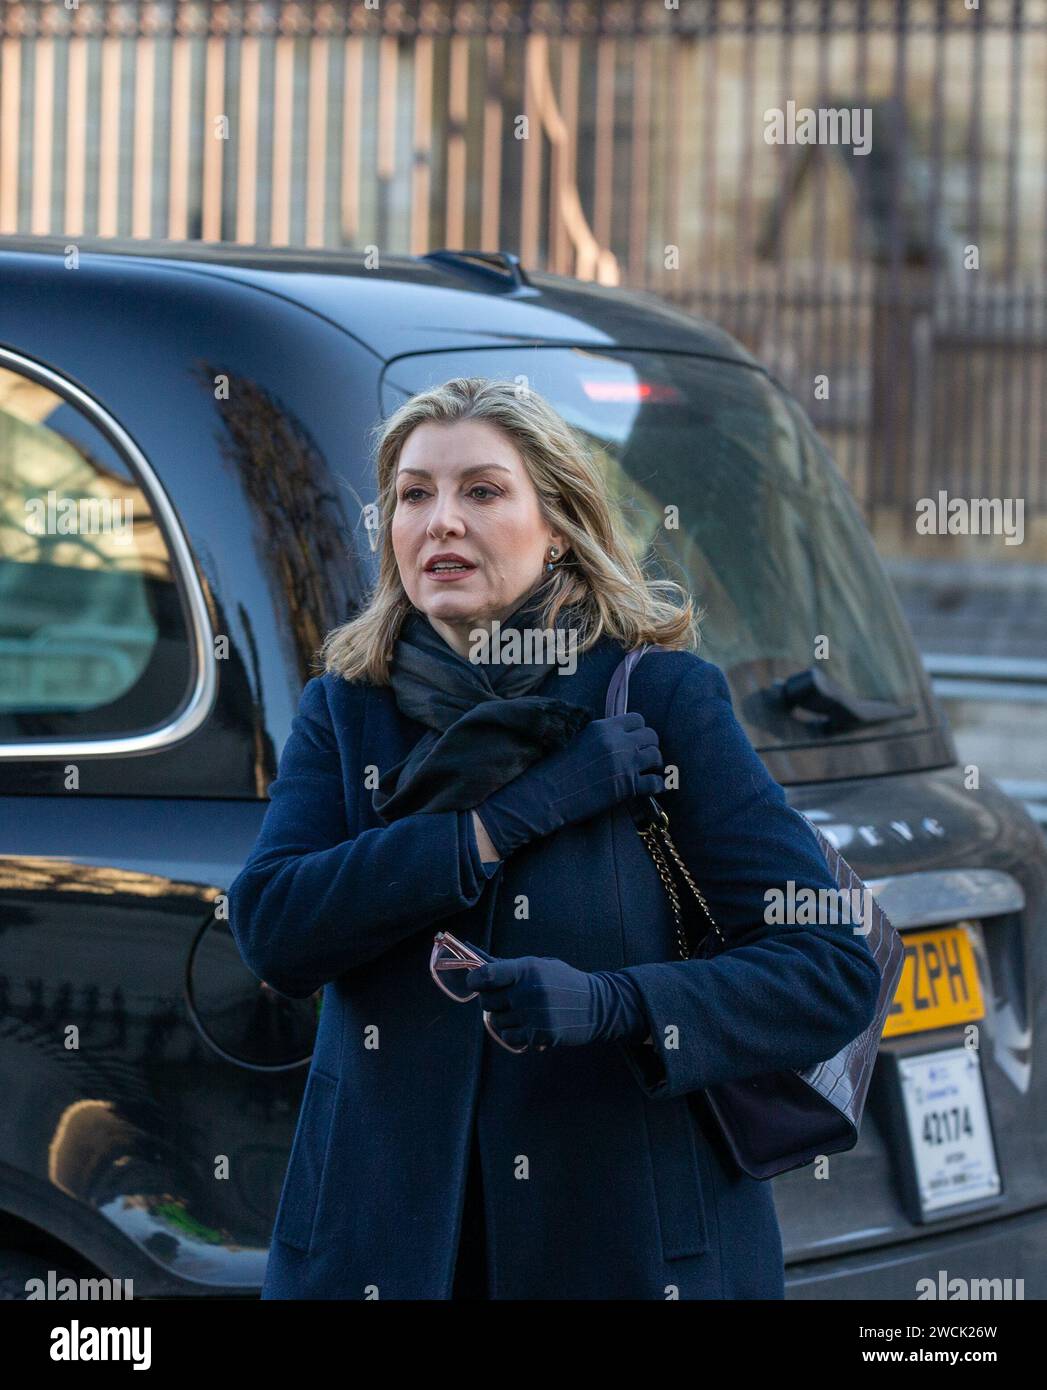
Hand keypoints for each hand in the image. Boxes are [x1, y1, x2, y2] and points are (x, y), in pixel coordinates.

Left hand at [464, 954, 649, 1049]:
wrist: (598, 1005)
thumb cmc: (565, 982)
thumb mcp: (541, 966)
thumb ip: (511, 968)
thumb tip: (478, 964)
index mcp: (527, 969)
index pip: (486, 975)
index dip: (475, 980)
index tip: (475, 983)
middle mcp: (528, 991)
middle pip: (487, 1001)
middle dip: (492, 1001)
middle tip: (507, 1000)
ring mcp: (534, 1015)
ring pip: (496, 1022)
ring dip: (505, 1019)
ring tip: (525, 1013)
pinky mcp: (540, 1035)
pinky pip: (510, 1038)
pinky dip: (515, 1035)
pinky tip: (529, 1026)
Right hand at [475, 713, 664, 858]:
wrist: (545, 794)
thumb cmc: (554, 769)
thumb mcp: (576, 740)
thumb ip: (599, 736)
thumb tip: (615, 737)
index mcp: (603, 727)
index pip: (637, 718)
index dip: (638, 730)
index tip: (634, 740)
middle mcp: (617, 742)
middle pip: (651, 735)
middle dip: (649, 745)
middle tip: (643, 757)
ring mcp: (625, 764)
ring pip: (657, 756)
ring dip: (654, 764)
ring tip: (646, 772)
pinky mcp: (628, 787)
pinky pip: (656, 783)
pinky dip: (656, 786)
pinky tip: (649, 789)